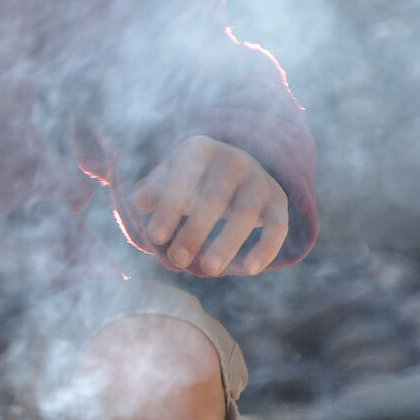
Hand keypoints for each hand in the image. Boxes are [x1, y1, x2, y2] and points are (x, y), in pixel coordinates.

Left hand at [130, 136, 287, 275]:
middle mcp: (233, 159)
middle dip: (194, 231)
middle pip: (215, 197)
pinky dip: (267, 248)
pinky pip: (278, 225)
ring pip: (246, 213)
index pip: (184, 177)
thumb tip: (141, 203)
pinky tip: (249, 270)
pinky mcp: (278, 200)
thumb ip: (150, 190)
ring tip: (208, 269)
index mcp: (199, 150)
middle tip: (177, 260)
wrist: (232, 167)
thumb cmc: (188, 179)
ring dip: (227, 243)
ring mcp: (259, 179)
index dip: (169, 207)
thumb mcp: (166, 178)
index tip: (155, 237)